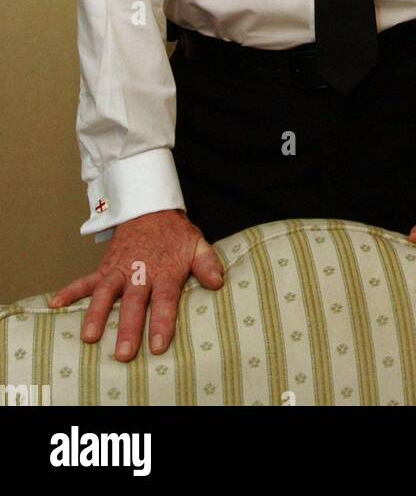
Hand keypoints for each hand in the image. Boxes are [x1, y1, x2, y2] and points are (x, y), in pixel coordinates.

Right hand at [46, 208, 223, 362]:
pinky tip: (54, 304)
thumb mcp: (197, 244)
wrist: (150, 206)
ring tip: (88, 337)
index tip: (158, 345)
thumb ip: (207, 264)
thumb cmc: (175, 234)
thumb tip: (218, 282)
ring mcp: (120, 270)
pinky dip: (70, 291)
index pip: (165, 300)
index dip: (162, 323)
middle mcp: (140, 273)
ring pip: (106, 293)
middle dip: (128, 328)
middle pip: (134, 303)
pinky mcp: (105, 267)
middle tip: (124, 352)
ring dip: (96, 314)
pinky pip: (85, 280)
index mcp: (165, 272)